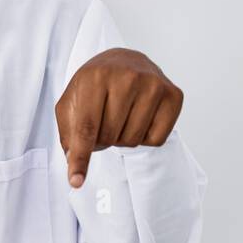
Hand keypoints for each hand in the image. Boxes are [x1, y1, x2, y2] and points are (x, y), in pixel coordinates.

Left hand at [56, 48, 182, 188]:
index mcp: (95, 77)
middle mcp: (127, 78)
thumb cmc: (95, 85)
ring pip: (132, 141)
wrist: (126, 60)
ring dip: (121, 139)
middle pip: (109, 137)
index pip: (86, 127)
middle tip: (102, 121)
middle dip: (100, 139)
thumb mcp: (71, 101)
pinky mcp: (174, 95)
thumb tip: (74, 161)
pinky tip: (139, 117)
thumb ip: (68, 132)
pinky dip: (143, 137)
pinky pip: (155, 139)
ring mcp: (154, 85)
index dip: (80, 157)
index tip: (76, 181)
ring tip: (119, 117)